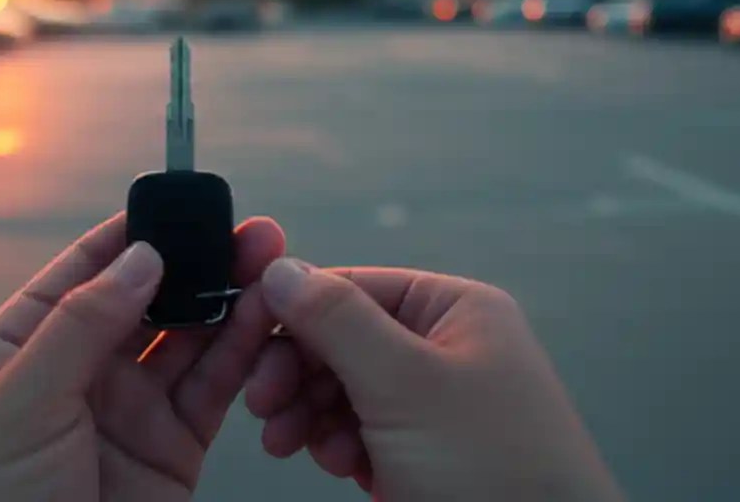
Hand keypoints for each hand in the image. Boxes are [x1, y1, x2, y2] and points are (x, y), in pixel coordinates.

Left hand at [0, 213, 285, 501]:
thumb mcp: (18, 406)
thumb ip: (79, 326)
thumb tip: (139, 257)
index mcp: (24, 349)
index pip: (83, 272)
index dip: (131, 234)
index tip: (178, 202)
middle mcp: (80, 371)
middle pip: (149, 298)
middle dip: (197, 262)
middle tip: (247, 233)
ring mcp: (130, 408)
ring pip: (190, 337)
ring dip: (229, 300)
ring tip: (270, 268)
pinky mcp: (174, 446)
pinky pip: (214, 386)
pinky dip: (243, 353)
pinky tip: (265, 320)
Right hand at [246, 260, 623, 501]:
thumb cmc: (494, 471)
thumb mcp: (405, 384)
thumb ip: (337, 321)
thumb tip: (280, 268)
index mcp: (456, 310)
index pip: (353, 286)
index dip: (294, 310)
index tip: (245, 337)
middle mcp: (446, 348)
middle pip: (341, 339)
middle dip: (298, 372)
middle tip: (262, 402)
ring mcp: (433, 404)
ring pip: (343, 388)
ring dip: (309, 412)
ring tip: (288, 441)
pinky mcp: (422, 451)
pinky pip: (358, 430)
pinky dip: (335, 443)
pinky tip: (337, 464)